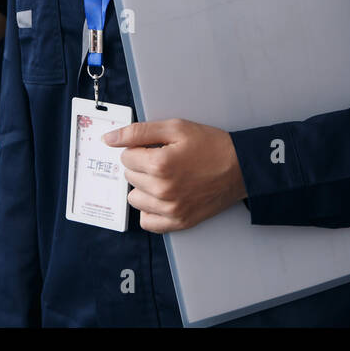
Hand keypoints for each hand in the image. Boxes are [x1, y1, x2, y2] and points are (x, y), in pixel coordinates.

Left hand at [105, 118, 246, 232]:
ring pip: (134, 198)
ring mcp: (170, 209)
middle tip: (165, 160)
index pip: (126, 156)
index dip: (140, 148)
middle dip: (142, 166)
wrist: (240, 168)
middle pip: (129, 176)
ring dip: (144, 187)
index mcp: (160, 164)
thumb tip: (109, 139)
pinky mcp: (178, 222)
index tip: (156, 147)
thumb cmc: (211, 145)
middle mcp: (162, 190)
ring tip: (164, 178)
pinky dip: (150, 209)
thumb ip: (139, 131)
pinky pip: (147, 221)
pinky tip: (163, 197)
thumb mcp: (176, 128)